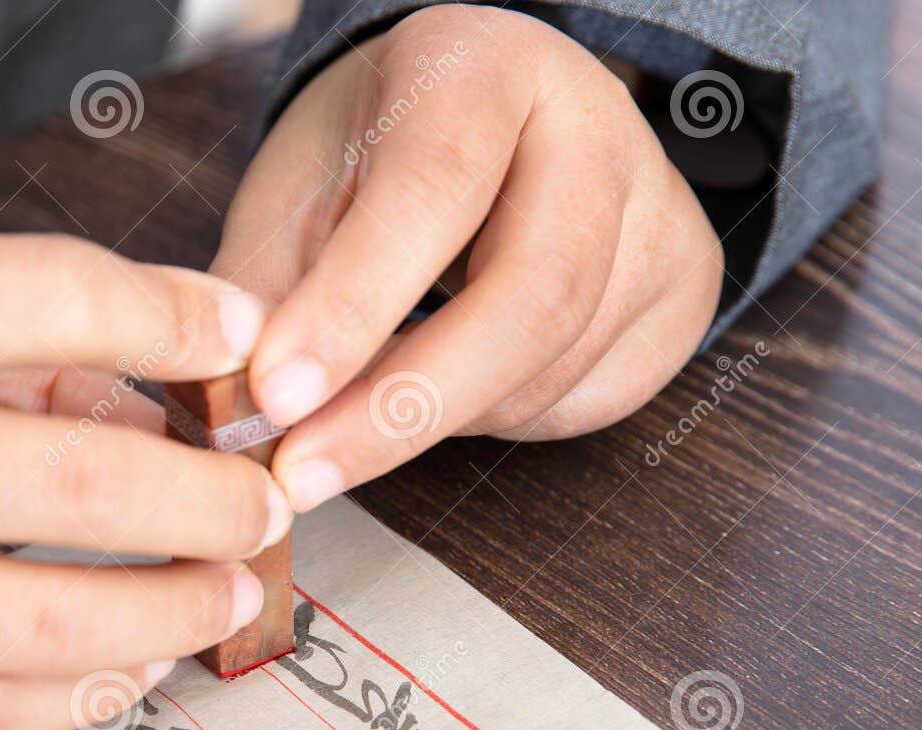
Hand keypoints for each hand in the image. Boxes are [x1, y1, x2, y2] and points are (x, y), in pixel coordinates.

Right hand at [0, 235, 290, 729]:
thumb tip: (165, 405)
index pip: (25, 295)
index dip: (159, 315)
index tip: (239, 337)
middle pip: (63, 482)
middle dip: (204, 498)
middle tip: (266, 507)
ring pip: (32, 621)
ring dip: (166, 610)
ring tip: (227, 593)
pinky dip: (76, 694)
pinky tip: (134, 669)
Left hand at [214, 4, 723, 509]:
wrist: (490, 127)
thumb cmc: (380, 157)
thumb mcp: (300, 192)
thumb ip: (266, 291)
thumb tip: (238, 407)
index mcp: (483, 64)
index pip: (433, 190)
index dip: (353, 306)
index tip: (276, 395)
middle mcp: (594, 124)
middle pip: (533, 295)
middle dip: (406, 406)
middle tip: (305, 472)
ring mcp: (658, 208)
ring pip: (557, 362)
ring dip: (441, 421)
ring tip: (358, 416)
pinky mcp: (683, 287)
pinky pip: (590, 398)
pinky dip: (499, 421)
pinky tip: (450, 391)